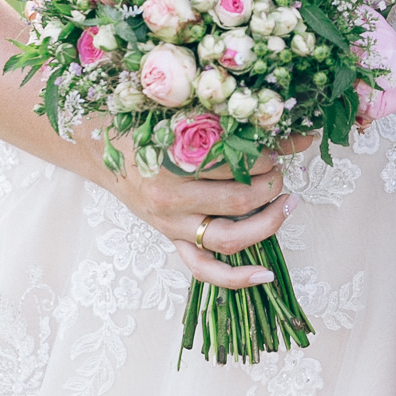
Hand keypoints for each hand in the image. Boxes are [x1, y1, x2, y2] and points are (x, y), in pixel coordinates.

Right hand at [83, 129, 315, 290]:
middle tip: (280, 170)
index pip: (235, 164)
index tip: (276, 147)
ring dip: (268, 222)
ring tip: (287, 203)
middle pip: (238, 201)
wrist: (102, 150)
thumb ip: (231, 122)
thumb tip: (294, 130)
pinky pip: (205, 270)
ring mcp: (171, 225)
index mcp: (173, 160)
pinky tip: (266, 274)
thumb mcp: (184, 117)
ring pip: (229, 238)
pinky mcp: (171, 240)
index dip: (266, 156)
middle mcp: (171, 198)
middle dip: (272, 185)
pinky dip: (236, 278)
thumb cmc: (145, 127)